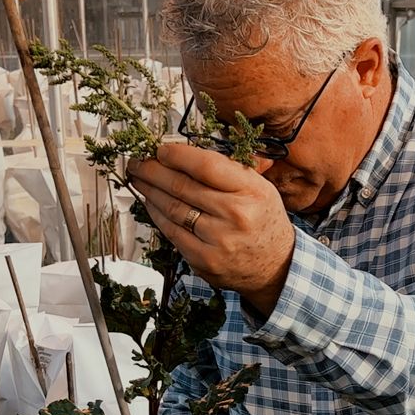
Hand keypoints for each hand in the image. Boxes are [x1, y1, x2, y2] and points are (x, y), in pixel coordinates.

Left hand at [128, 143, 294, 314]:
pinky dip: (157, 215)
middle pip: (183, 186)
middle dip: (153, 171)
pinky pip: (172, 233)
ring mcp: (219, 240)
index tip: (161, 149)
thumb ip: (229, 167)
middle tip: (138, 161)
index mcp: (251, 190)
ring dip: (150, 191)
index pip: (206, 166)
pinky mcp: (205, 260)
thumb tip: (185, 149)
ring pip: (173, 209)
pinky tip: (151, 202)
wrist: (277, 265)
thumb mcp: (260, 186)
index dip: (177, 155)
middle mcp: (236, 215)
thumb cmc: (262, 219)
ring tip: (139, 179)